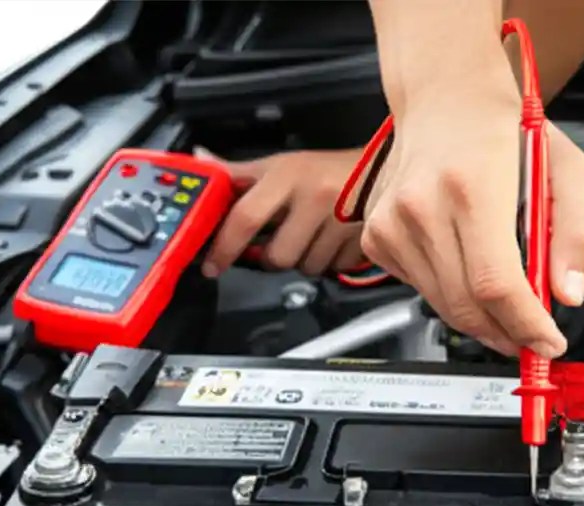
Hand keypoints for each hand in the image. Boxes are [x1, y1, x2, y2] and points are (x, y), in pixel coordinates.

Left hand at [198, 147, 366, 277]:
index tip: (213, 265)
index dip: (224, 246)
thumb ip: (238, 171)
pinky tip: (332, 241)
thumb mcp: (281, 165)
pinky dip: (329, 262)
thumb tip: (200, 159)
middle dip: (274, 256)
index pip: (246, 217)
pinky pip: (333, 269)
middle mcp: (314, 198)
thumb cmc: (325, 169)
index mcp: (288, 176)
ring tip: (312, 237)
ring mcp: (341, 222)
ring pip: (306, 268)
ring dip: (304, 260)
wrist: (383, 167)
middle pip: (278, 256)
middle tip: (282, 241)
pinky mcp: (362, 241)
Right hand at [360, 88, 583, 357]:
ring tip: (509, 310)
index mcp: (471, 187)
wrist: (445, 99)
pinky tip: (468, 270)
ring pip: (443, 305)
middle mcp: (421, 206)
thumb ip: (578, 233)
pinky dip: (451, 295)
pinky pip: (421, 290)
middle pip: (467, 304)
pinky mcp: (377, 237)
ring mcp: (391, 224)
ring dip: (482, 320)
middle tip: (534, 339)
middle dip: (508, 334)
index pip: (496, 283)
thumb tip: (566, 294)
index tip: (548, 341)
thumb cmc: (505, 131)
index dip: (525, 324)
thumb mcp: (567, 169)